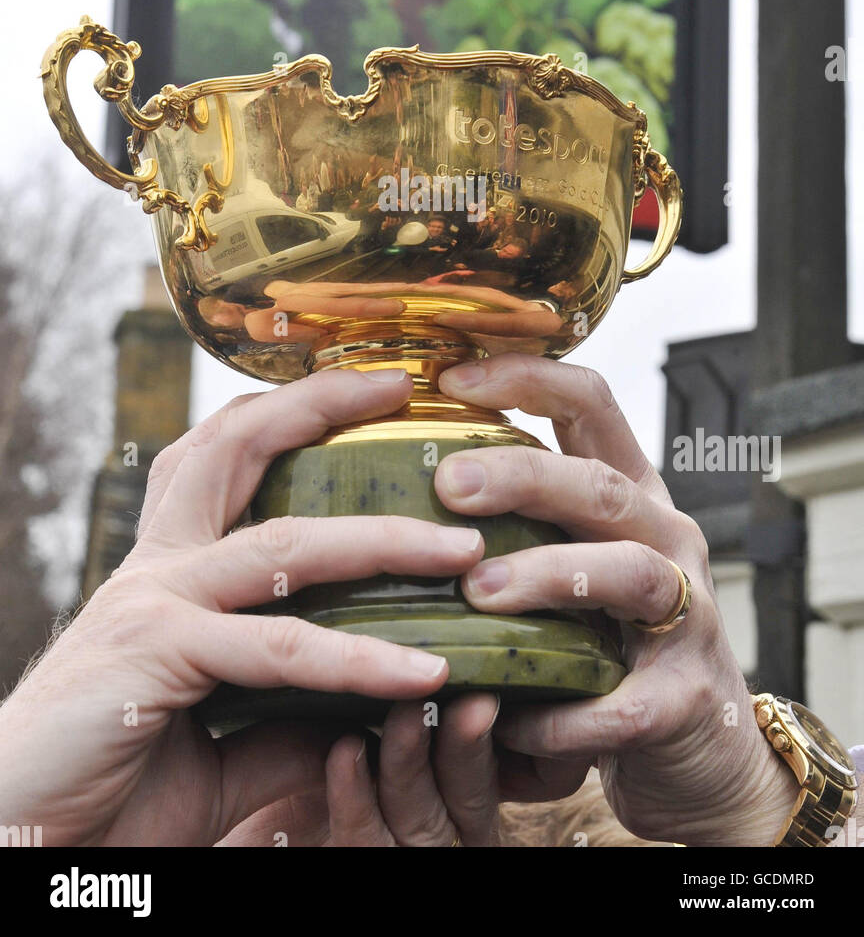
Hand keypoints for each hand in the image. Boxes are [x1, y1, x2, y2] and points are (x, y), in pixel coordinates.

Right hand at [0, 369, 484, 846]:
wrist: (15, 837)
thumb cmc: (107, 789)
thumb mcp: (218, 743)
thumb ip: (288, 715)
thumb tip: (369, 706)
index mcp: (167, 572)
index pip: (222, 457)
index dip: (289, 413)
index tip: (366, 392)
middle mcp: (158, 568)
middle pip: (237, 448)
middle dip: (319, 405)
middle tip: (399, 384)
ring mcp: (154, 602)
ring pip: (285, 547)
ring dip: (384, 541)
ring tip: (464, 550)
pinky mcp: (156, 654)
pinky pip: (280, 650)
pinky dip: (359, 660)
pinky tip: (422, 673)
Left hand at [434, 355, 799, 846]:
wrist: (703, 747)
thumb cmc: (613, 639)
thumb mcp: (577, 558)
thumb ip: (521, 518)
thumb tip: (403, 480)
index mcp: (632, 494)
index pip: (590, 404)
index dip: (526, 379)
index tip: (450, 378)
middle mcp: (666, 541)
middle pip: (601, 486)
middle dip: (524, 476)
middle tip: (449, 485)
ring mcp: (687, 618)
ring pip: (628, 573)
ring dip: (550, 575)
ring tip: (478, 591)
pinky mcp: (685, 700)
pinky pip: (621, 703)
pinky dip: (562, 713)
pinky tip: (509, 719)